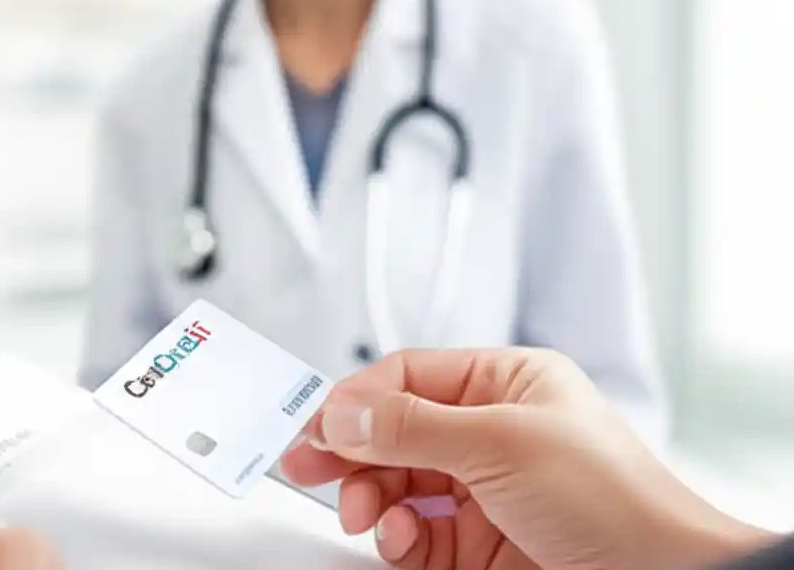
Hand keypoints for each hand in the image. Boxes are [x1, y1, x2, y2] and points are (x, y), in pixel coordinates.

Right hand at [281, 349, 771, 569]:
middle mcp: (490, 432)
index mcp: (505, 384)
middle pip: (392, 432)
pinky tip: (403, 539)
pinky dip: (398, 537)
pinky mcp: (478, 544)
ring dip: (372, 498)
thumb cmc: (614, 501)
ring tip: (367, 514)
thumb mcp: (501, 443)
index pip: (408, 377)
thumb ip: (412, 426)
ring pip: (397, 485)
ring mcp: (484, 490)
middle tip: (307, 468)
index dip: (356, 399)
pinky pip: (414, 533)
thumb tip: (343, 412)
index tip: (315, 427)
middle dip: (351, 451)